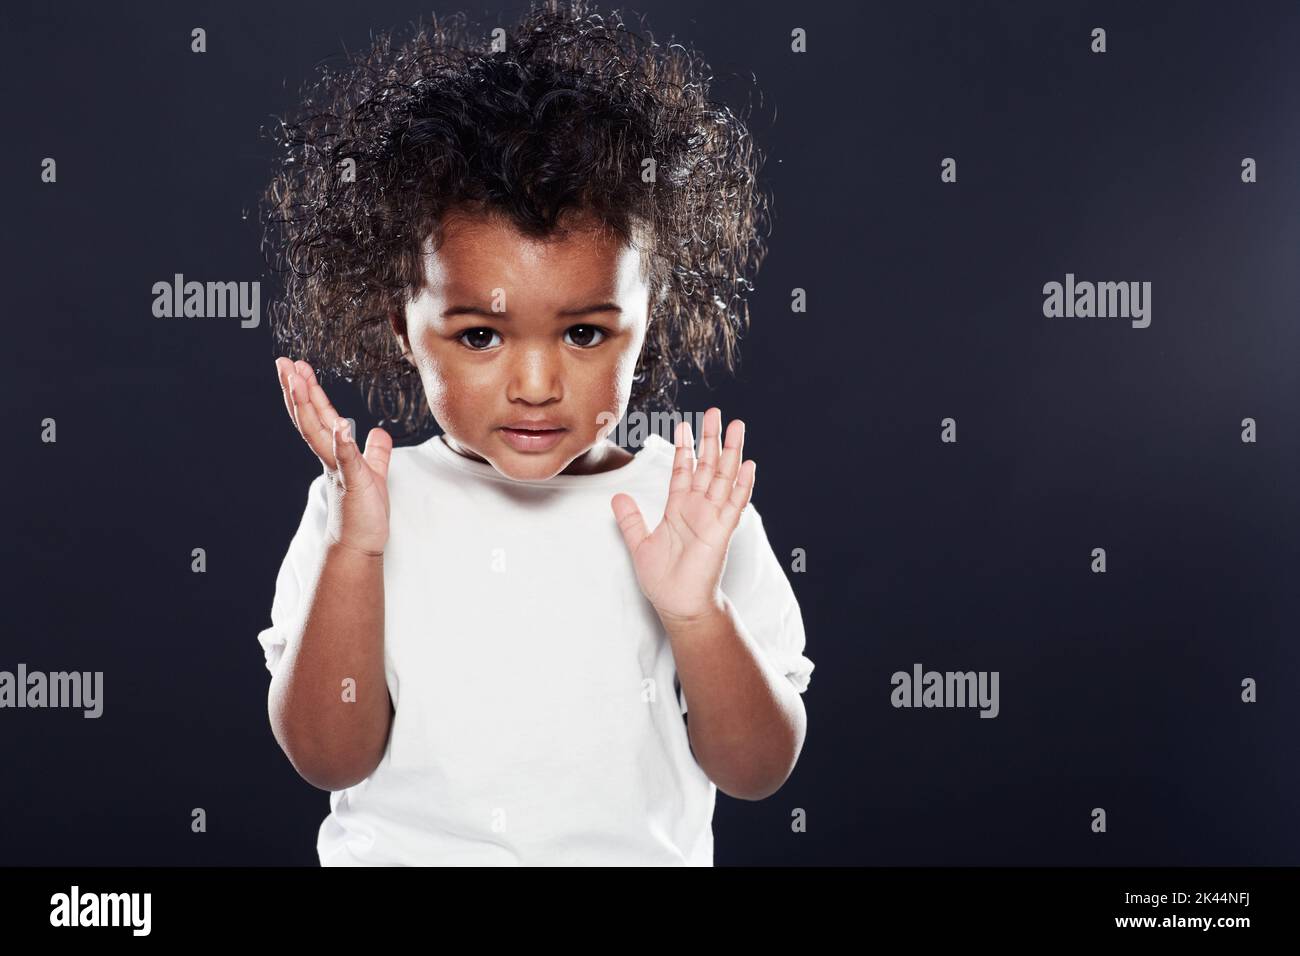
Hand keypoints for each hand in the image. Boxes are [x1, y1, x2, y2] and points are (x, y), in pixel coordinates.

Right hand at [274, 357, 392, 554]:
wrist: (360, 544)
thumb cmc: (364, 512)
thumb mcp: (373, 474)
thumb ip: (375, 452)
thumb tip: (378, 432)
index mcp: (335, 452)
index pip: (319, 415)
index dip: (309, 390)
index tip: (298, 366)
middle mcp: (331, 457)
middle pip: (310, 417)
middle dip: (297, 390)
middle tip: (283, 363)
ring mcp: (339, 469)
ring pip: (319, 432)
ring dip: (309, 406)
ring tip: (299, 381)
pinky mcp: (353, 483)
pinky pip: (347, 459)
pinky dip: (342, 442)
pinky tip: (340, 424)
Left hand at [610, 407, 755, 624]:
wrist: (677, 606)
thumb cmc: (663, 579)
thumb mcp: (639, 543)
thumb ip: (630, 519)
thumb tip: (617, 497)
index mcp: (679, 508)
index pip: (683, 470)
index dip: (684, 447)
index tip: (684, 424)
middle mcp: (698, 508)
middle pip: (707, 465)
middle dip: (710, 439)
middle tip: (715, 413)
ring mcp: (712, 518)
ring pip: (724, 478)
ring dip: (731, 453)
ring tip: (737, 427)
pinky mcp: (721, 532)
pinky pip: (734, 505)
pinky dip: (742, 486)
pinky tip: (748, 466)